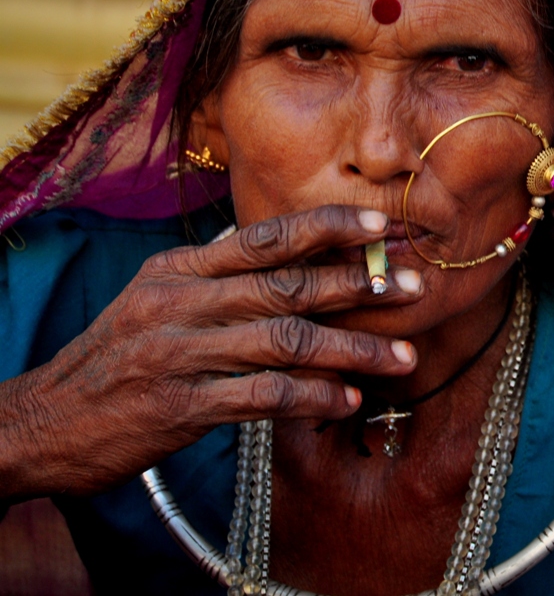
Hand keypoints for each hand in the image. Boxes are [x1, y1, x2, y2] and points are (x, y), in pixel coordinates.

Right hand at [0, 205, 418, 499]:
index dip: (328, 228)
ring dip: (352, 348)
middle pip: (287, 283)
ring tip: (403, 357)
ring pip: (286, 340)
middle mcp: (181, 303)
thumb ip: (214, 272)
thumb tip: (272, 243)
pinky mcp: (179, 406)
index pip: (265, 238)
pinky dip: (312, 396)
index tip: (382, 227)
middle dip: (360, 284)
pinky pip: (263, 396)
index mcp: (180, 271)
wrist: (42, 422)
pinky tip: (348, 399)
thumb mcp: (153, 298)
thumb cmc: (115, 358)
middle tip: (416, 287)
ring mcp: (180, 353)